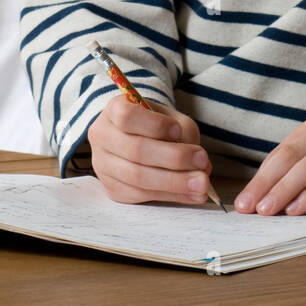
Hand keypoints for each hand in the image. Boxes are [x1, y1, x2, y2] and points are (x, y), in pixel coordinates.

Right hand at [89, 94, 212, 205]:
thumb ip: (185, 135)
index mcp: (114, 110)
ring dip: (175, 182)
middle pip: (136, 150)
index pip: (127, 117)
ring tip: (202, 184)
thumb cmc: (155, 124)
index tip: (176, 130)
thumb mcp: (170, 118)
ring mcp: (104, 165)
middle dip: (174, 158)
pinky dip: (170, 196)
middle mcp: (103, 137)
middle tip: (202, 162)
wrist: (136, 138)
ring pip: (138, 177)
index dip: (154, 125)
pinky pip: (141, 195)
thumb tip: (201, 165)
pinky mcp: (112, 189)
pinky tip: (191, 195)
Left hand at [233, 114, 305, 215]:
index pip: (282, 151)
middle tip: (249, 209)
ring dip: (285, 190)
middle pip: (291, 155)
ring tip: (268, 211)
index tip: (243, 202)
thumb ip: (301, 174)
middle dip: (266, 183)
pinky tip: (297, 209)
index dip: (260, 177)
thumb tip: (262, 199)